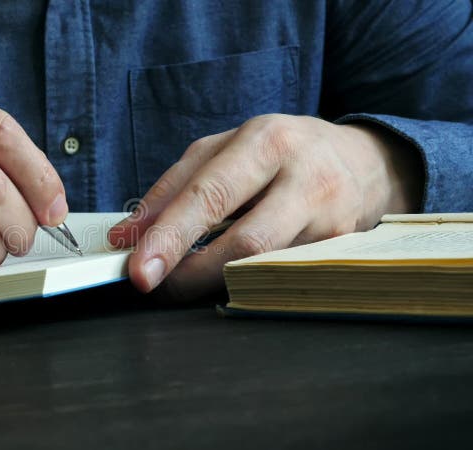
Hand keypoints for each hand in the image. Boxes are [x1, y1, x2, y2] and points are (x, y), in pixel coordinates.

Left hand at [108, 114, 422, 298]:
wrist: (365, 162)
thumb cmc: (280, 154)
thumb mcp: (223, 152)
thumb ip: (172, 189)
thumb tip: (125, 236)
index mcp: (266, 142)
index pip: (211, 195)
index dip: (170, 236)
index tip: (138, 269)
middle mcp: (304, 177)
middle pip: (245, 240)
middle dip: (190, 272)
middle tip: (152, 287)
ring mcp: (331, 219)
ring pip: (266, 267)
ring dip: (214, 282)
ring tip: (180, 283)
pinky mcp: (342, 251)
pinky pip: (283, 277)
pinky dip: (244, 284)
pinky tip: (224, 281)